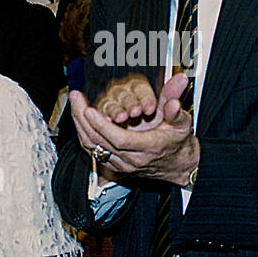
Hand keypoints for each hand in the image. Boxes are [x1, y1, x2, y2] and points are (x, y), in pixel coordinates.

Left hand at [73, 73, 196, 185]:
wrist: (177, 166)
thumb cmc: (177, 142)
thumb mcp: (182, 123)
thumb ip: (177, 107)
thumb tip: (177, 89)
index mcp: (148, 148)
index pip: (119, 140)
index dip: (102, 126)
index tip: (90, 110)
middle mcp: (132, 160)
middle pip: (100, 142)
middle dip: (83, 119)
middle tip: (76, 98)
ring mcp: (121, 165)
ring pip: (92, 147)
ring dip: (80, 125)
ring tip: (75, 104)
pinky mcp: (114, 166)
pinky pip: (93, 151)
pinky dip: (84, 134)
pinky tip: (80, 118)